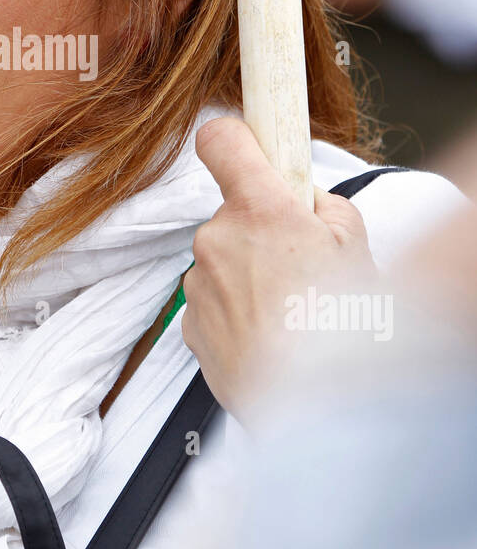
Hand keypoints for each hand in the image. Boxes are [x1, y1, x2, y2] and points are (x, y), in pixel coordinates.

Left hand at [181, 116, 376, 423]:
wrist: (315, 408)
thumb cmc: (342, 327)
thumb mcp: (358, 249)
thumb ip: (326, 211)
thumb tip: (307, 205)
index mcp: (259, 209)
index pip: (221, 141)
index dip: (234, 140)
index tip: (248, 147)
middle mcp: (217, 239)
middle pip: (234, 215)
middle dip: (263, 233)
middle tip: (304, 268)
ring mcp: (198, 285)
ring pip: (224, 262)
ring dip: (250, 278)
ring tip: (293, 315)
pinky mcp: (190, 327)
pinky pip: (214, 304)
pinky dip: (238, 316)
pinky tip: (272, 339)